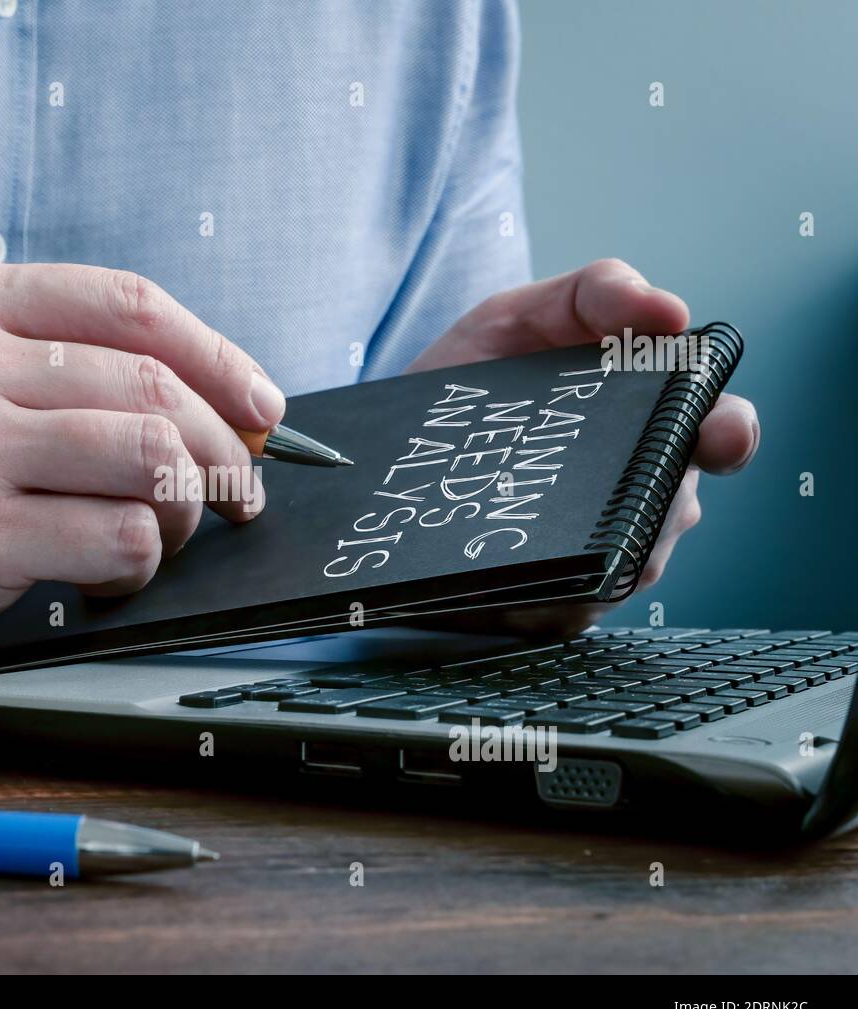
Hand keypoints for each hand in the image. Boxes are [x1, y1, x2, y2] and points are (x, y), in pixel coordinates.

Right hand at [0, 261, 282, 668]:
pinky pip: (115, 539)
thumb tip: (187, 392)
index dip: (219, 355)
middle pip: (151, 386)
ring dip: (187, 506)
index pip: (127, 303)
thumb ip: (36, 353)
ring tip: (168, 530)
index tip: (260, 404)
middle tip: (242, 486)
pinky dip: (140, 562)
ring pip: (148, 459)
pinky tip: (113, 573)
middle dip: (224, 446)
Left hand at [404, 258, 758, 635]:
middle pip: (678, 511)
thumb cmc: (469, 379)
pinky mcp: (548, 602)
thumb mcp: (520, 315)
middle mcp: (633, 491)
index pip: (719, 432)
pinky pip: (571, 614)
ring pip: (633, 568)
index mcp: (645, 422)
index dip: (729, 433)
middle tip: (630, 499)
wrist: (381, 447)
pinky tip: (510, 586)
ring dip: (601, 556)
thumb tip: (667, 311)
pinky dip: (544, 602)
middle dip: (661, 506)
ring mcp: (595, 549)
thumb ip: (596, 292)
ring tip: (542, 531)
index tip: (717, 435)